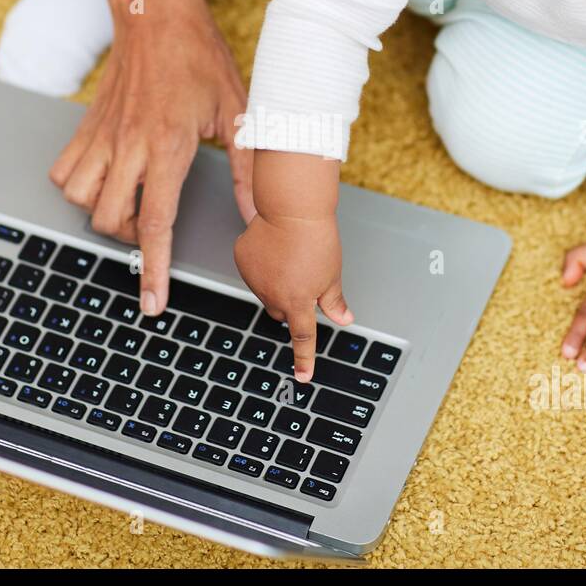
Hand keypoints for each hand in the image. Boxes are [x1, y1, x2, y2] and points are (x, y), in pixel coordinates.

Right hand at [49, 0, 254, 315]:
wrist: (155, 14)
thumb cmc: (200, 59)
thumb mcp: (237, 113)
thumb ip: (246, 170)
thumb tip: (258, 215)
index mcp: (168, 147)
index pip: (155, 223)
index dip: (153, 269)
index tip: (152, 302)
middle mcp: (128, 146)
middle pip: (110, 220)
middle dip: (129, 239)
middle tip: (152, 229)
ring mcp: (101, 136)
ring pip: (80, 200)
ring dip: (102, 213)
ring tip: (129, 203)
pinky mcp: (85, 126)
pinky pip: (64, 173)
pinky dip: (78, 187)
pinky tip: (104, 180)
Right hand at [234, 212, 352, 381]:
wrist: (292, 209)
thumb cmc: (316, 239)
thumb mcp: (332, 274)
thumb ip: (334, 302)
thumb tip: (343, 320)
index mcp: (298, 302)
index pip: (303, 337)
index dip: (304, 359)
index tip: (303, 376)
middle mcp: (272, 296)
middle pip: (281, 312)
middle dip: (291, 303)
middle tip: (304, 279)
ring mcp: (254, 279)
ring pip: (265, 291)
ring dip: (276, 283)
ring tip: (290, 256)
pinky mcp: (242, 261)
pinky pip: (253, 271)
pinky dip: (262, 266)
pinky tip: (275, 248)